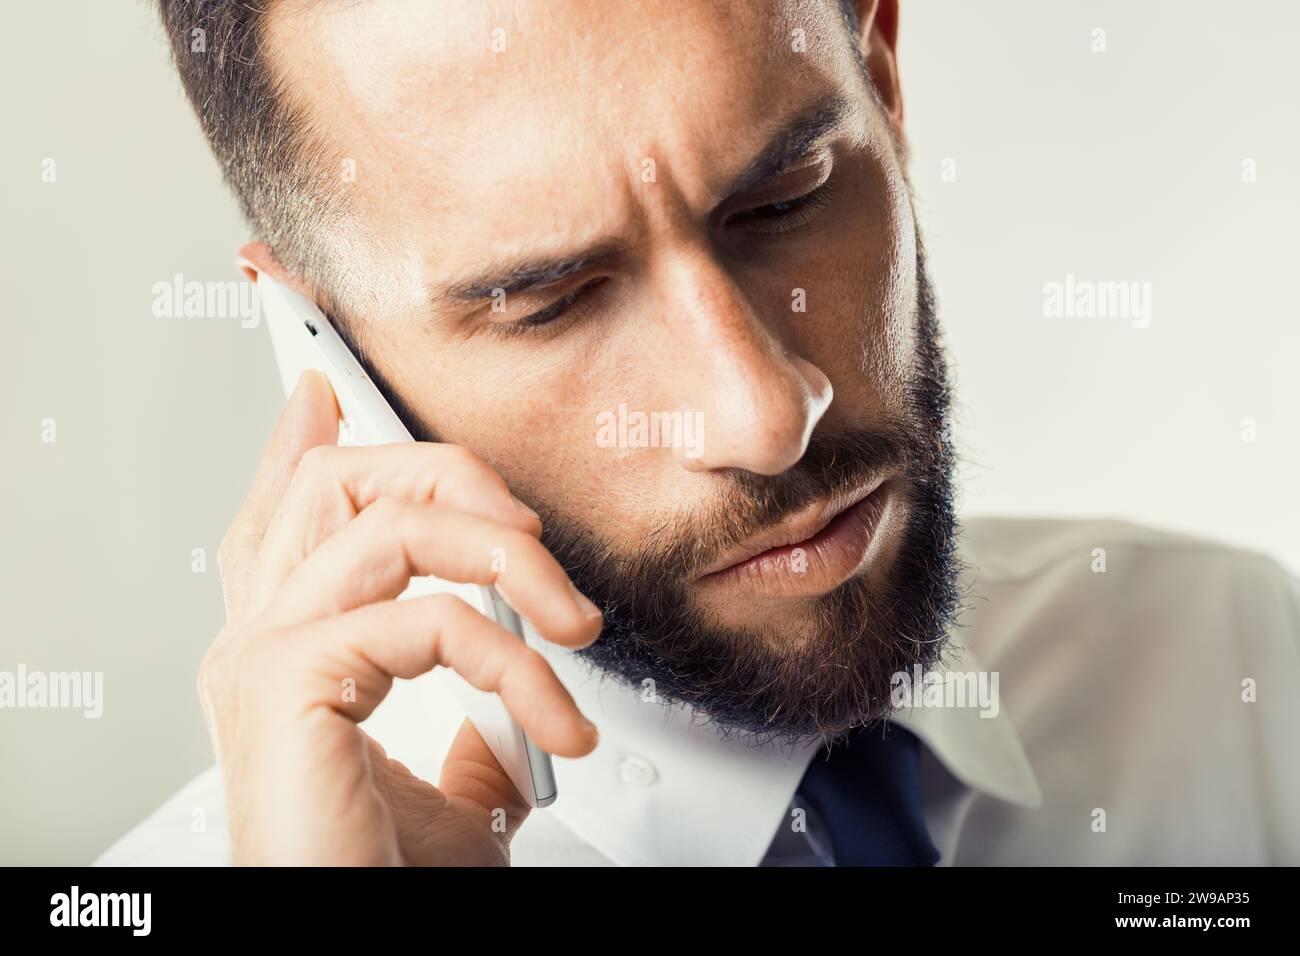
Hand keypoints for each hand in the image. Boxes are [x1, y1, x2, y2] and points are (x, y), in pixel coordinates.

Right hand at [201, 371, 602, 864]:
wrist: (354, 935)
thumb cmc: (380, 881)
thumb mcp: (448, 794)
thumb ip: (466, 737)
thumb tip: (506, 719)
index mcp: (287, 652)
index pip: (283, 518)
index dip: (300, 445)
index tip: (327, 392)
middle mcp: (262, 642)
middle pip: (337, 484)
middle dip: (448, 474)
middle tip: (528, 523)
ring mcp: (267, 655)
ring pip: (392, 526)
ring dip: (511, 560)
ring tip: (570, 621)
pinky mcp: (289, 680)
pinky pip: (434, 620)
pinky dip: (518, 663)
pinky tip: (554, 715)